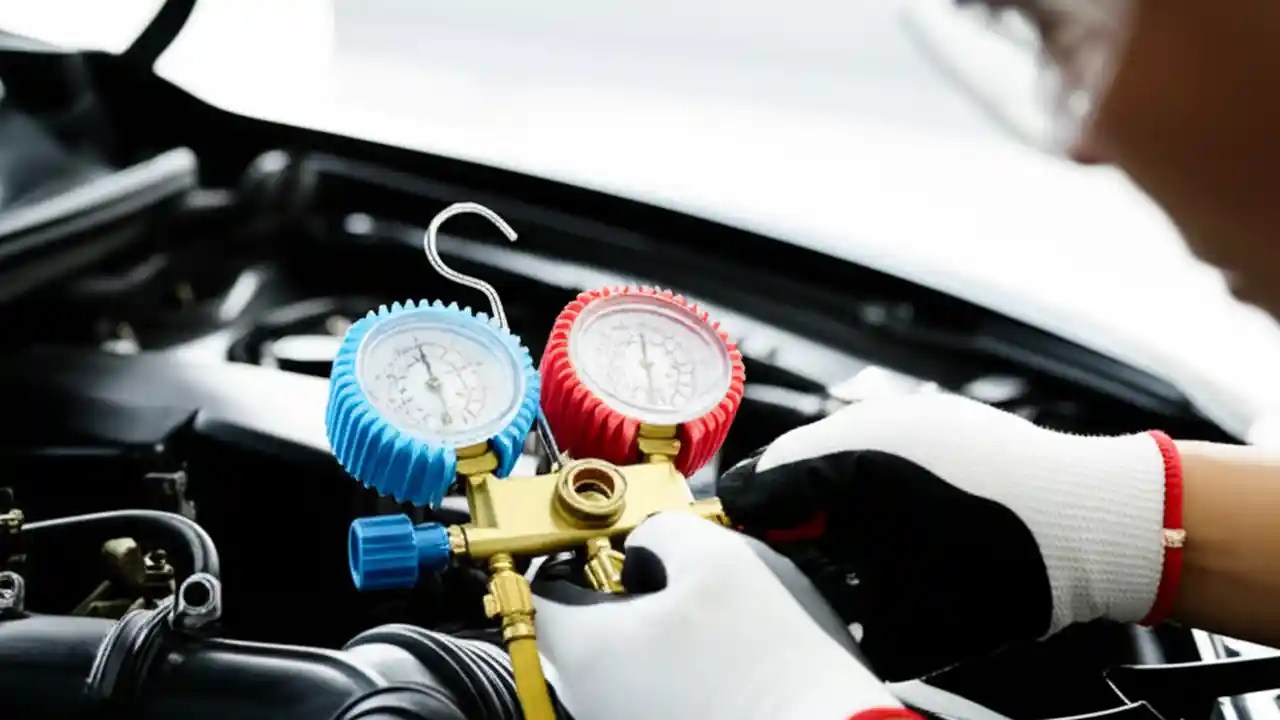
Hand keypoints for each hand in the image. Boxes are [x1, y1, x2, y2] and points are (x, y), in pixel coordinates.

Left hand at [532, 513, 918, 719]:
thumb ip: (664, 529)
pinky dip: (690, 668)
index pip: (546, 588)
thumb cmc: (772, 661)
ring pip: (633, 661)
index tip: (614, 535)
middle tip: (686, 567)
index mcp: (586, 651)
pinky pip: (663, 693)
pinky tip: (742, 657)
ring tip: (728, 613)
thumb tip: (652, 541)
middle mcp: (591, 699)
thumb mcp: (717, 555)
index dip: (580, 548)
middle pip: (591, 626)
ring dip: (668, 629)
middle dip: (635, 588)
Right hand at [718, 393, 1179, 679]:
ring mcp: (898, 414)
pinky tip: (891, 517)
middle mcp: (861, 429)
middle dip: (776, 518)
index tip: (741, 567)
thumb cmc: (1010, 571)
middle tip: (794, 565)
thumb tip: (803, 637)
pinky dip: (860, 476)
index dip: (736, 535)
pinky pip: (867, 439)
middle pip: (777, 468)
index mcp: (843, 472)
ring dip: (818, 495)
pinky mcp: (930, 412)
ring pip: (821, 450)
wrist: (1097, 523)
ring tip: (846, 545)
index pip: (748, 493)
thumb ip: (838, 631)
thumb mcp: (913, 627)